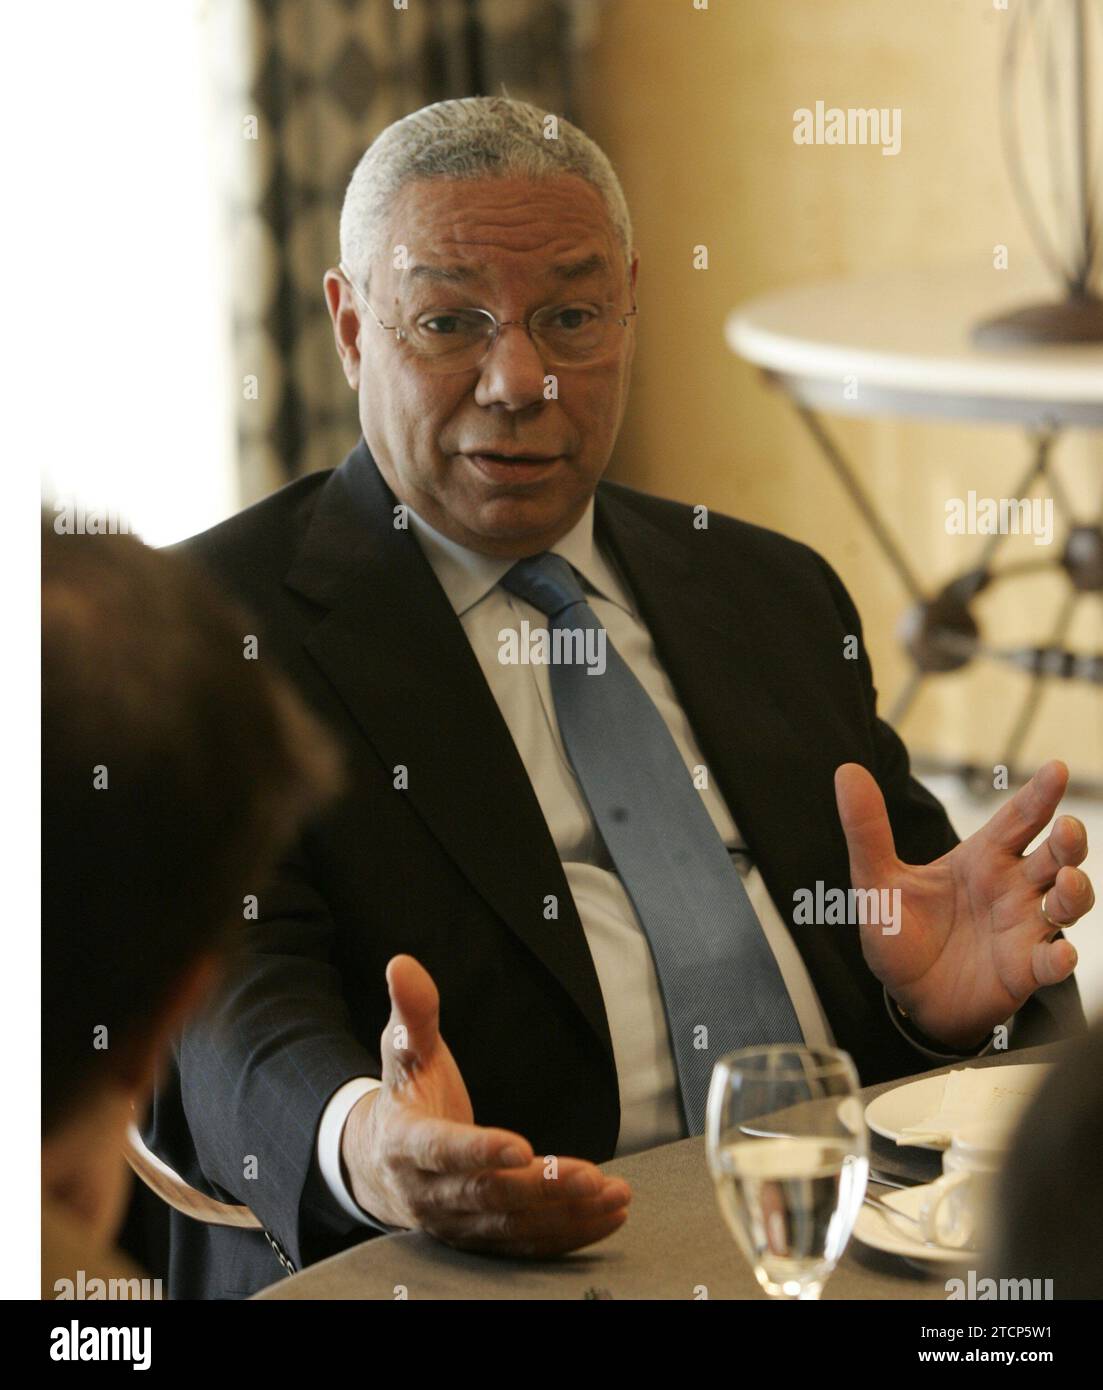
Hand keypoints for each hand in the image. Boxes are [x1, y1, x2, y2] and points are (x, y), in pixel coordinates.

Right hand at [340, 954, 630, 1255]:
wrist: (379, 1162)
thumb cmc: (405, 1095)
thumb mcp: (404, 1050)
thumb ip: (412, 1012)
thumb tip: (403, 964)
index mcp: (406, 1142)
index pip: (442, 1150)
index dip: (479, 1150)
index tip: (520, 1146)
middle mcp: (427, 1191)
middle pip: (486, 1194)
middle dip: (540, 1186)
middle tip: (589, 1174)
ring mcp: (454, 1221)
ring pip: (512, 1225)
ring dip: (565, 1213)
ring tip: (612, 1194)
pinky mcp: (480, 1237)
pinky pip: (525, 1244)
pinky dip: (568, 1234)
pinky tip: (607, 1215)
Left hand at [835, 759, 1094, 1048]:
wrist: (905, 996)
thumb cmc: (900, 933)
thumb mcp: (876, 880)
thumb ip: (867, 829)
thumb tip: (847, 770)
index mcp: (982, 858)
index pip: (1017, 819)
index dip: (1039, 794)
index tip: (1055, 769)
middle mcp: (1012, 887)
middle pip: (1053, 856)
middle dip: (1067, 841)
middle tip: (1068, 828)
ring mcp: (1023, 928)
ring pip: (1066, 902)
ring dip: (1074, 892)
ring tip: (1066, 882)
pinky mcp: (1024, 970)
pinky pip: (1050, 962)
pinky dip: (1059, 958)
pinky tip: (1059, 954)